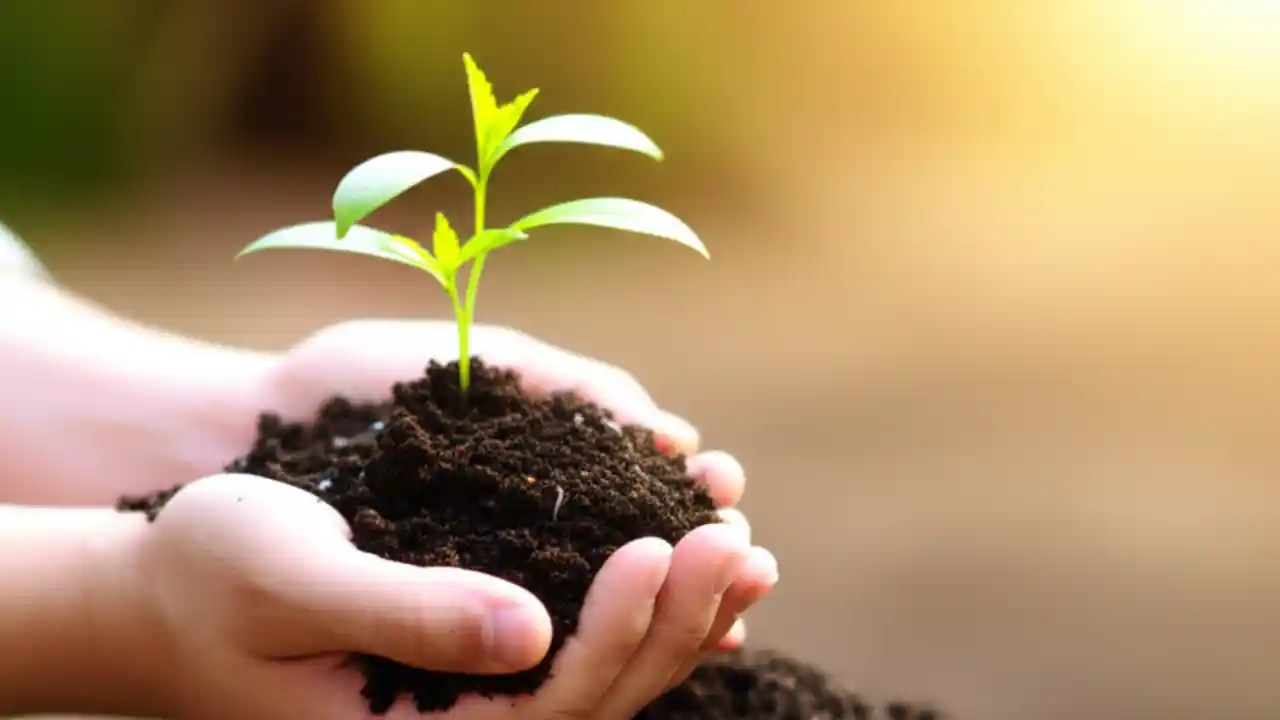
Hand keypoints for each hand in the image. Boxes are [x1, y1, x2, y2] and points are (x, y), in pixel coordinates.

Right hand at [138, 471, 771, 718]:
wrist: (160, 592)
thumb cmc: (210, 575)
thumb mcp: (294, 579)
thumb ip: (407, 611)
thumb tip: (530, 632)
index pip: (546, 708)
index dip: (617, 631)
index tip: (657, 544)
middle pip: (597, 699)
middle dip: (676, 620)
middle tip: (737, 537)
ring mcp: (470, 705)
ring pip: (603, 677)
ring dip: (680, 614)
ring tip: (742, 543)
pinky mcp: (476, 662)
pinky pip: (578, 647)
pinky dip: (642, 605)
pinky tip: (685, 554)